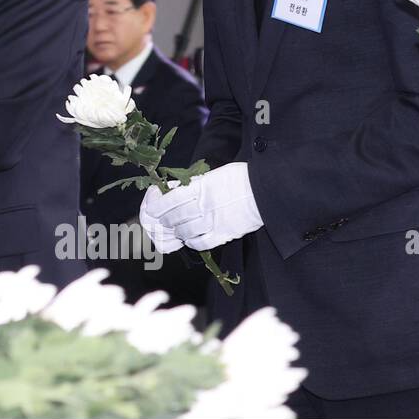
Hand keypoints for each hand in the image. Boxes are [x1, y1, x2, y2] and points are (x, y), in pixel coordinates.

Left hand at [140, 161, 261, 253]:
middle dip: (163, 221)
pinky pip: (200, 244)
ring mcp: (214, 221)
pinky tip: (190, 238)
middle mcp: (204, 205)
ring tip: (176, 228)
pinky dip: (192, 242)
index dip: (154, 207)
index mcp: (200, 187)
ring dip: (176, 232)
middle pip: (172, 218)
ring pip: (184, 232)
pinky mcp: (225, 234)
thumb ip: (191, 185)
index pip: (167, 200)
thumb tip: (169, 191)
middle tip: (161, 220)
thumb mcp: (211, 174)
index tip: (150, 208)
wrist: (267, 189)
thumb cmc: (240, 178)